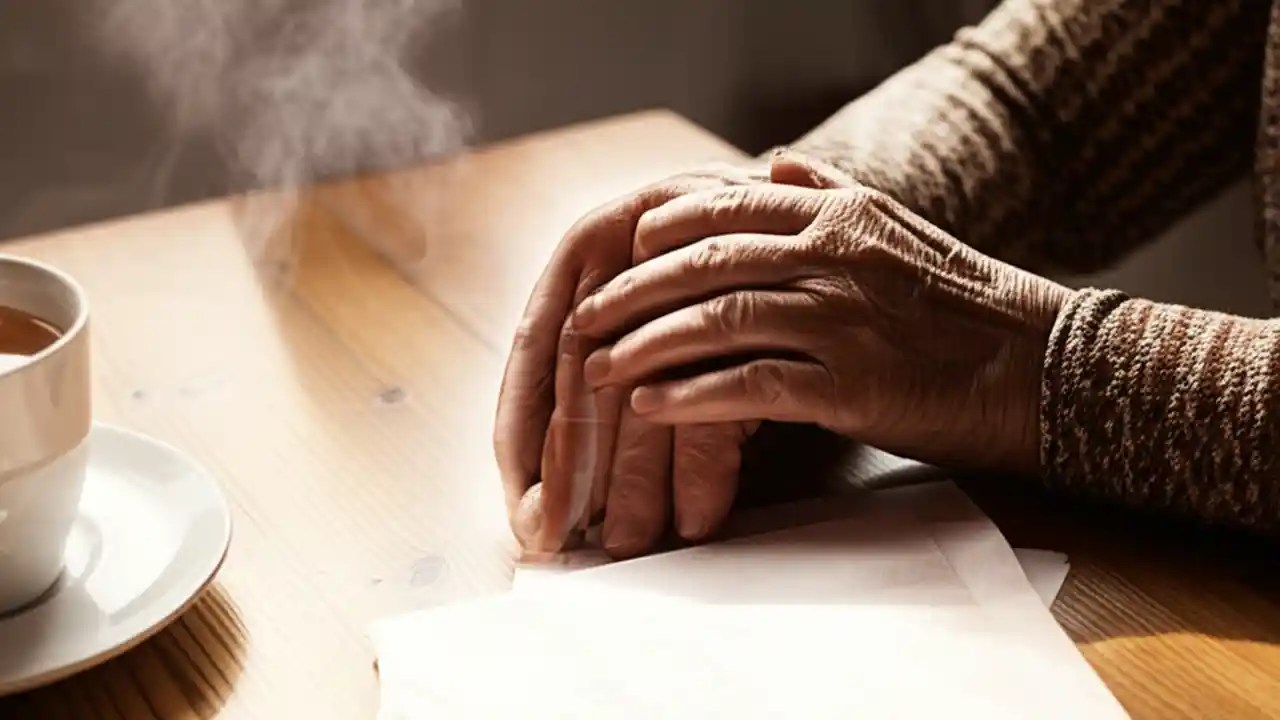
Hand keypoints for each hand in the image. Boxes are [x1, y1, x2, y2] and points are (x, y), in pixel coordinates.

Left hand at [572, 171, 1070, 473]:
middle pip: (707, 265)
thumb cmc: (964, 303)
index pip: (730, 208)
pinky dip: (691, 396)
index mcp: (842, 217)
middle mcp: (835, 259)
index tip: (623, 247)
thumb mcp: (900, 227)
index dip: (666, 227)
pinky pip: (749, 387)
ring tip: (600, 366)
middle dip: (634, 291)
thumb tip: (775, 162)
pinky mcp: (849, 387)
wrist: (1041, 369)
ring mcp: (840, 321)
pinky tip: (651, 405)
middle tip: (586, 315)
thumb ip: (831, 192)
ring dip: (646, 345)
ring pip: (717, 321)